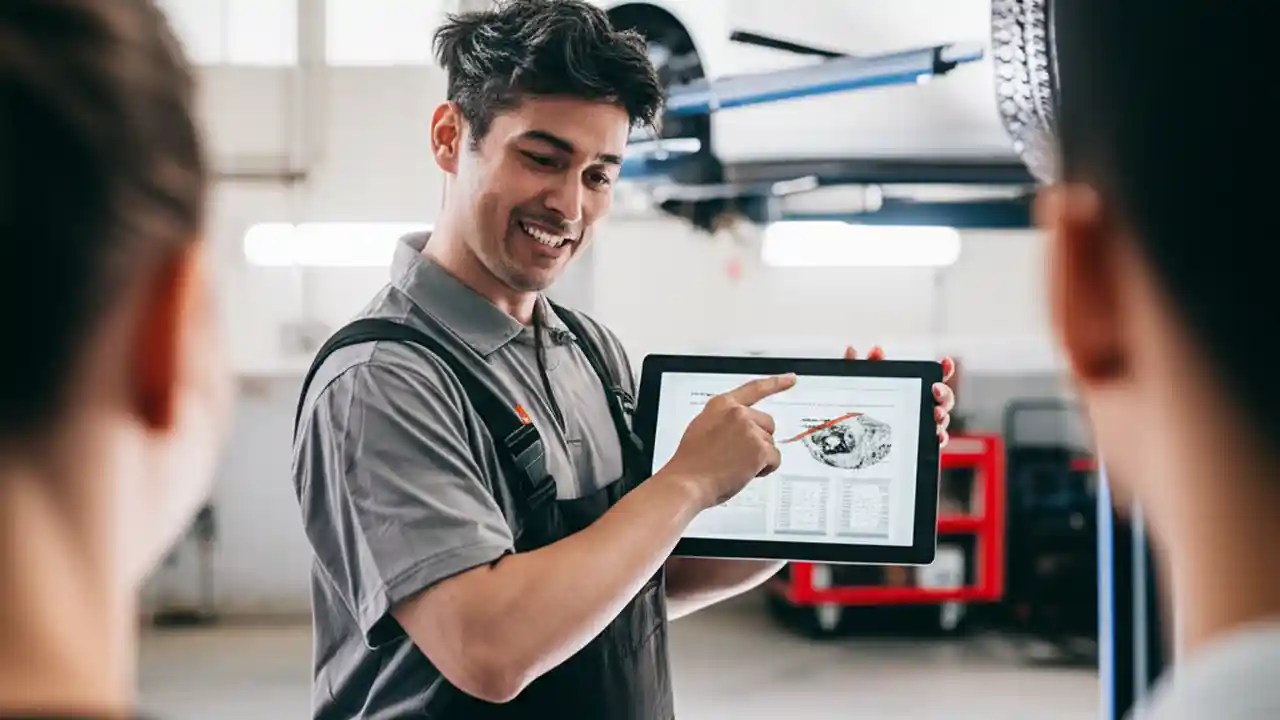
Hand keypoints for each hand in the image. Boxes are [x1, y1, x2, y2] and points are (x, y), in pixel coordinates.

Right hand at [660, 374, 796, 508]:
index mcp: (721, 405)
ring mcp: (749, 429)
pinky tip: (745, 473)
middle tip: (738, 456)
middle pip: (767, 424)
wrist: (687, 482)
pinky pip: (775, 459)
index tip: (790, 379)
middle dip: (759, 440)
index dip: (776, 383)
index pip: (754, 388)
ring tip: (735, 466)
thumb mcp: (703, 428)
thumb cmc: (691, 462)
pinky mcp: (759, 449)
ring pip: (770, 443)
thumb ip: (724, 421)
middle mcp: (737, 413)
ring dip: (759, 457)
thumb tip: (741, 428)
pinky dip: (765, 469)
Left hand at [844, 346, 956, 446]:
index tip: (946, 361)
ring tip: (935, 413)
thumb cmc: (857, 406)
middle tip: (935, 391)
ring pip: (942, 419)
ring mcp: (922, 425)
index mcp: (911, 388)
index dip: (944, 368)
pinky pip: (936, 441)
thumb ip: (859, 367)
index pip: (933, 376)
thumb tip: (859, 349)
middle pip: (944, 398)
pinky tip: (937, 436)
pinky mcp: (919, 443)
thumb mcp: (856, 385)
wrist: (849, 438)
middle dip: (945, 393)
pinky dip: (941, 438)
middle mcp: (921, 405)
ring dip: (943, 414)